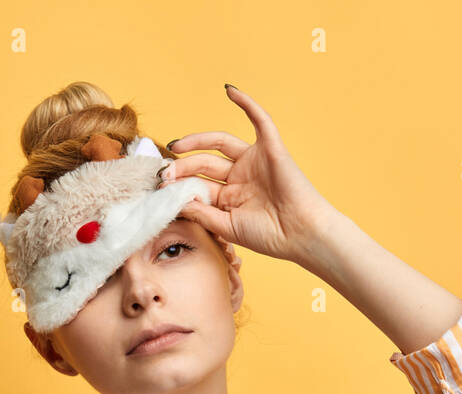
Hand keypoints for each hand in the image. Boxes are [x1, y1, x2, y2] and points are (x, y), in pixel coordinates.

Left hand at [158, 84, 339, 265]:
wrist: (301, 235)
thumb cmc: (270, 236)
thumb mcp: (227, 226)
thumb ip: (201, 212)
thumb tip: (174, 199)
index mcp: (230, 197)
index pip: (198, 183)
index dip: (179, 183)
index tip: (160, 186)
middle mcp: (240, 176)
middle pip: (204, 163)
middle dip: (182, 167)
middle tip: (164, 172)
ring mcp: (254, 161)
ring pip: (219, 143)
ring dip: (196, 142)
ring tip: (176, 147)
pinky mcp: (271, 148)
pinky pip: (260, 120)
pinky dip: (246, 103)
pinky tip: (229, 90)